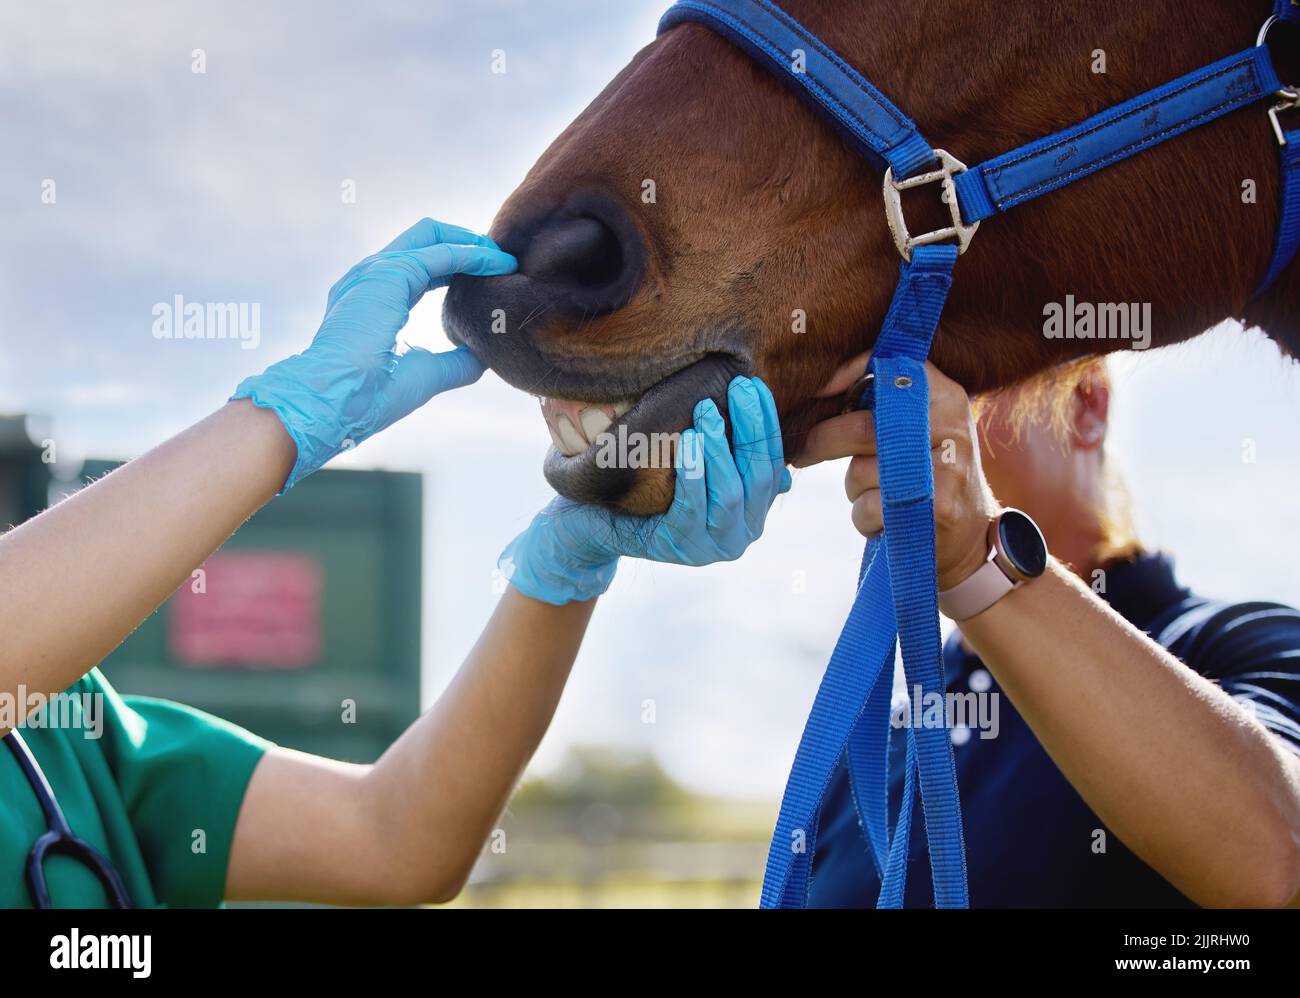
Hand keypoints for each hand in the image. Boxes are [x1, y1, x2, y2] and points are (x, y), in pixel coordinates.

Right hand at [232, 218, 516, 489]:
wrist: (333, 401)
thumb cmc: (369, 395)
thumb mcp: (425, 374)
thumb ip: (455, 362)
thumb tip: (485, 355)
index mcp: (373, 297)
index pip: (421, 266)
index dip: (458, 266)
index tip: (492, 277)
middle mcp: (371, 277)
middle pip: (425, 240)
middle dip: (467, 243)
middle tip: (502, 260)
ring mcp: (376, 271)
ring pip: (432, 237)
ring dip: (473, 246)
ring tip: (504, 260)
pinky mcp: (388, 274)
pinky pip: (440, 254)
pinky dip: (471, 255)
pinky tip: (496, 265)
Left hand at [501, 376, 791, 604]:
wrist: (595, 523)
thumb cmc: (649, 483)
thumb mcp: (693, 460)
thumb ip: (724, 440)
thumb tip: (755, 395)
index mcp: (753, 509)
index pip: (771, 462)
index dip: (765, 422)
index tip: (753, 384)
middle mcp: (741, 533)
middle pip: (758, 476)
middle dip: (749, 427)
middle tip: (736, 387)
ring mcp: (713, 547)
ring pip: (730, 495)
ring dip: (719, 449)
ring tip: (705, 410)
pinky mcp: (680, 548)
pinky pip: (692, 509)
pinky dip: (693, 474)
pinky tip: (687, 442)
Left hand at [799, 357, 999, 590]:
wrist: (972, 537)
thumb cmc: (926, 476)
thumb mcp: (919, 429)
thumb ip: (882, 405)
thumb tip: (817, 390)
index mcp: (945, 396)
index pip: (889, 369)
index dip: (846, 375)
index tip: (818, 391)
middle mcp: (950, 425)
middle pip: (861, 427)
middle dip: (823, 442)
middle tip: (803, 453)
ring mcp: (946, 468)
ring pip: (860, 472)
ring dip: (853, 489)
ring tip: (878, 495)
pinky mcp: (937, 508)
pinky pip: (869, 508)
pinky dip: (864, 519)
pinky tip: (886, 521)